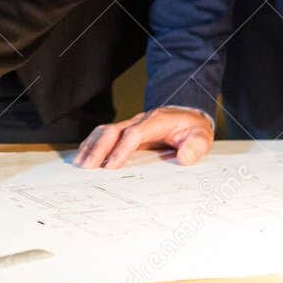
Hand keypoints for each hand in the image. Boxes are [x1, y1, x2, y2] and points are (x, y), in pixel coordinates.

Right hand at [74, 107, 214, 169]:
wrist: (188, 116)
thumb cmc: (193, 130)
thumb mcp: (202, 138)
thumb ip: (195, 147)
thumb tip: (184, 159)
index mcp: (156, 122)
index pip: (133, 134)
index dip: (121, 150)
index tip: (111, 167)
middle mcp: (139, 120)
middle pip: (113, 131)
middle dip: (99, 148)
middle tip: (87, 167)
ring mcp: (130, 124)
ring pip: (105, 131)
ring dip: (91, 146)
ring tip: (80, 163)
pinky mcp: (125, 130)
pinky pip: (104, 134)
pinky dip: (92, 143)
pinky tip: (84, 154)